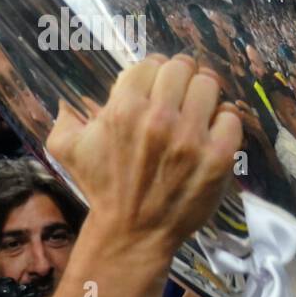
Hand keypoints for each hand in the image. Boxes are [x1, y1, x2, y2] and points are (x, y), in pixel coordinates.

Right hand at [46, 54, 242, 259]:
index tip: (157, 87)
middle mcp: (158, 119)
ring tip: (198, 110)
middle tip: (180, 95)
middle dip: (181, 78)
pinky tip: (213, 132)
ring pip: (209, 85)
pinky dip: (224, 120)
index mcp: (123, 109)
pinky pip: (231, 117)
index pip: (151, 63)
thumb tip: (66, 100)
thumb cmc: (103, 188)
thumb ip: (64, 118)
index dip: (154, 73)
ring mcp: (191, 138)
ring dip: (204, 94)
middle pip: (183, 67)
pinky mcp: (218, 158)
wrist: (132, 233)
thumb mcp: (69, 150)